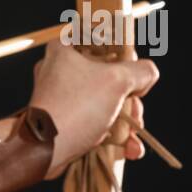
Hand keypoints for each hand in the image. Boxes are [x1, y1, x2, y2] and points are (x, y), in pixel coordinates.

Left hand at [29, 38, 160, 180]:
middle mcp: (60, 71)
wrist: (43, 151)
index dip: (124, 54)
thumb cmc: (77, 108)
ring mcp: (62, 98)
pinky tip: (129, 149)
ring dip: (126, 122)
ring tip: (130, 139)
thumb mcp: (118, 80)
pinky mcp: (65, 121)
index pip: (103, 40)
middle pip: (109, 76)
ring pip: (106, 102)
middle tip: (134, 113)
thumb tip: (148, 74)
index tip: (131, 69)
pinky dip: (114, 135)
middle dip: (130, 100)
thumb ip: (141, 71)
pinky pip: (96, 122)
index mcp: (64, 50)